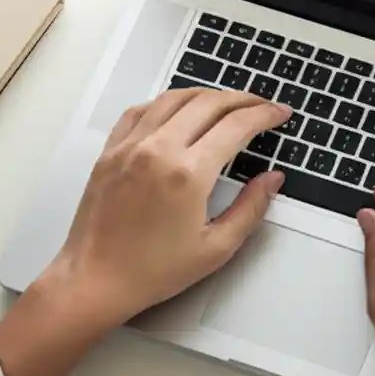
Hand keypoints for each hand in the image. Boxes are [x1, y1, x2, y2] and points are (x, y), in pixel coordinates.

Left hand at [40, 88, 290, 326]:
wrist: (94, 281)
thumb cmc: (153, 271)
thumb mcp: (216, 248)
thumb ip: (251, 208)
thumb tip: (273, 178)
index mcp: (188, 174)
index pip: (236, 126)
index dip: (265, 115)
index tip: (280, 113)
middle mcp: (158, 150)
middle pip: (209, 103)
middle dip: (242, 99)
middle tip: (261, 106)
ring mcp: (130, 146)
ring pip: (175, 98)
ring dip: (207, 95)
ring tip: (227, 103)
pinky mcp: (110, 151)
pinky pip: (141, 110)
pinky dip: (167, 102)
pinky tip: (179, 109)